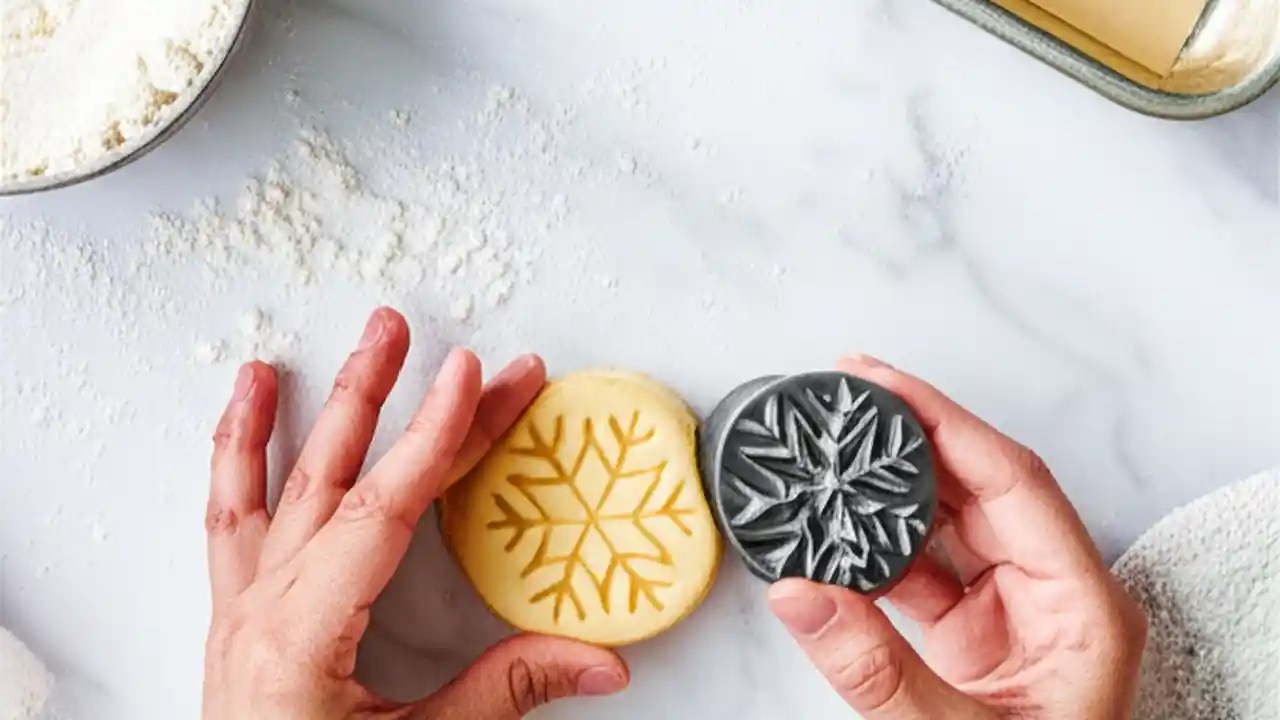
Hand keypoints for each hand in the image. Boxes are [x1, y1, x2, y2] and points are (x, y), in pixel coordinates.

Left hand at [202, 308, 628, 719]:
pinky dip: (239, 450)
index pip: (381, 509)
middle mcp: (262, 606)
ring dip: (315, 404)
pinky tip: (248, 404)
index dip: (435, 438)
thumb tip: (600, 660)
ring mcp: (242, 605)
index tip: (475, 377)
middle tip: (421, 334)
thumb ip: (504, 694)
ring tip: (345, 344)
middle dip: (386, 398)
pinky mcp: (240, 613)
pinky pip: (230, 512)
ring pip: (279, 480)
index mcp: (303, 634)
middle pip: (339, 477)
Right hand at [767, 355, 1146, 718]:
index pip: (1011, 478)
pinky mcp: (972, 639)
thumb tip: (796, 591)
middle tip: (843, 399)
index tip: (880, 380)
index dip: (942, 419)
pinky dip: (871, 552)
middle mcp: (1051, 595)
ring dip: (883, 493)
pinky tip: (831, 533)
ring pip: (944, 525)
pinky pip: (918, 572)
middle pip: (977, 487)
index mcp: (1080, 605)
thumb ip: (873, 669)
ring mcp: (1011, 615)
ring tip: (829, 454)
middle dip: (906, 439)